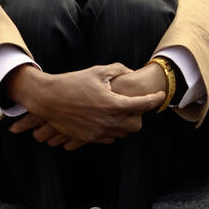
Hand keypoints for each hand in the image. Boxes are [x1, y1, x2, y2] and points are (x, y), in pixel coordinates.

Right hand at [5, 64, 162, 144]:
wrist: (48, 99)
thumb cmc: (73, 82)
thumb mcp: (98, 71)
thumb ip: (119, 70)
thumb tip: (132, 72)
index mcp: (114, 104)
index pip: (144, 105)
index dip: (155, 99)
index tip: (160, 96)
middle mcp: (109, 121)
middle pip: (137, 125)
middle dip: (139, 116)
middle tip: (134, 105)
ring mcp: (99, 132)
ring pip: (123, 133)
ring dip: (125, 123)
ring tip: (119, 111)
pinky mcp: (89, 138)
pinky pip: (109, 138)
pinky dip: (112, 130)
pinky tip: (107, 119)